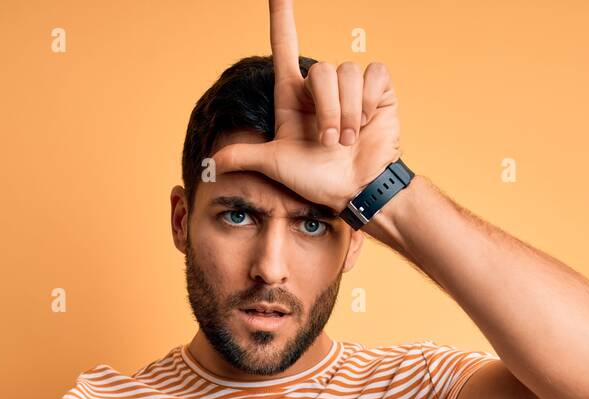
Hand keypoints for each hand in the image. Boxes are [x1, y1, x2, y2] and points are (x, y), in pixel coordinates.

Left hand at [208, 0, 401, 212]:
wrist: (356, 191)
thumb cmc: (318, 179)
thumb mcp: (276, 165)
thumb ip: (245, 157)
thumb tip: (209, 164)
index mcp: (294, 96)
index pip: (285, 45)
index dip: (282, 16)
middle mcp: (321, 88)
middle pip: (321, 70)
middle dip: (327, 112)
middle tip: (330, 143)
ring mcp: (352, 88)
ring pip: (347, 73)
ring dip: (348, 113)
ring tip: (348, 140)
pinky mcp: (379, 90)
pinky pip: (374, 74)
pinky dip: (370, 102)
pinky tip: (368, 122)